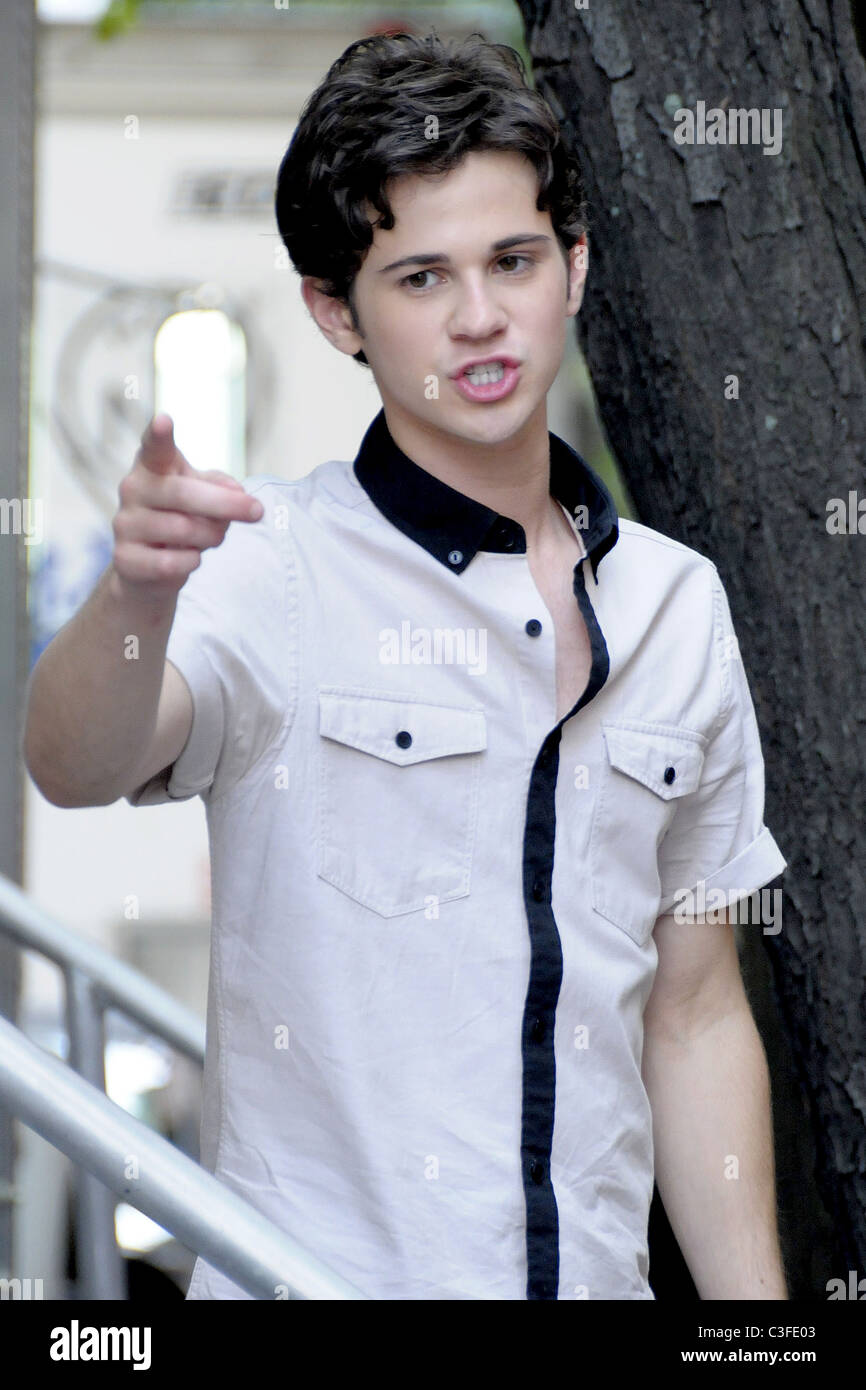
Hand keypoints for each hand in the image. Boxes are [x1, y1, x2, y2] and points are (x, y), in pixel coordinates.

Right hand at [110, 414, 263, 602]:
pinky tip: (188, 558)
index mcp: (153, 467)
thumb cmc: (182, 519)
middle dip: (226, 504)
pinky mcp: (125, 558)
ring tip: (211, 538)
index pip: (154, 447)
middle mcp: (133, 489)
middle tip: (257, 511)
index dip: (158, 434)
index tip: (164, 419)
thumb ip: (221, 488)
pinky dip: (192, 562)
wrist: (149, 568)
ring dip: (212, 537)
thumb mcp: (204, 496)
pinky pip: (172, 562)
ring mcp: (125, 523)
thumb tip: (237, 493)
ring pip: (184, 530)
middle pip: (184, 493)